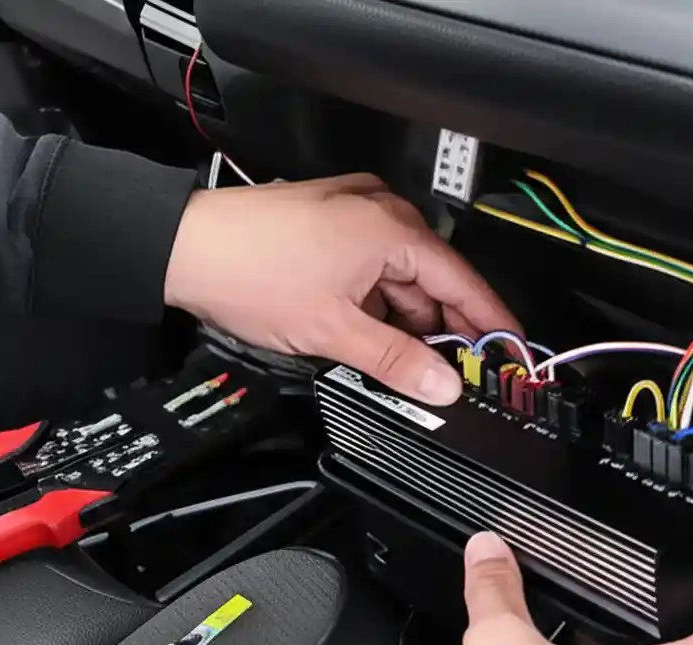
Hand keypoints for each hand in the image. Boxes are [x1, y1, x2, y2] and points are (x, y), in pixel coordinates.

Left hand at [164, 174, 518, 404]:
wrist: (182, 245)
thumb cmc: (250, 271)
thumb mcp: (333, 331)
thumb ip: (396, 361)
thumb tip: (442, 385)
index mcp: (394, 230)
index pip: (464, 282)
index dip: (490, 322)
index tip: (511, 350)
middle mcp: (382, 211)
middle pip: (433, 279)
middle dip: (441, 328)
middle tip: (450, 374)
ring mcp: (355, 212)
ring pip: (401, 275)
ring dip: (403, 317)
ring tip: (394, 361)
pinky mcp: (331, 221)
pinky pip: (374, 264)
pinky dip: (377, 299)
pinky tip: (366, 332)